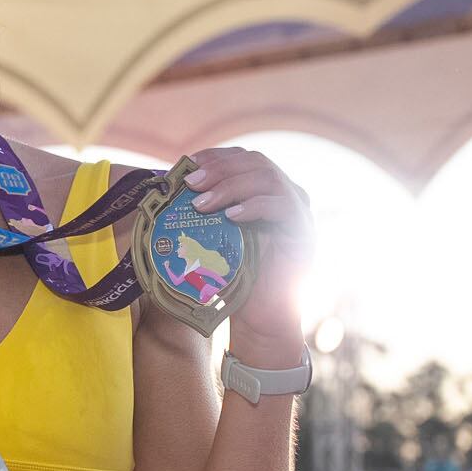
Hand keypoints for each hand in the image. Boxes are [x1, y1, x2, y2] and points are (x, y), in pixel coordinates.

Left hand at [183, 149, 314, 353]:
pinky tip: (231, 216)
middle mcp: (287, 193)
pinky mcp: (304, 230)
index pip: (244, 158)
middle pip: (256, 162)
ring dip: (230, 186)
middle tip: (190, 184)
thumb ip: (205, 208)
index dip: (216, 156)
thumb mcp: (215, 234)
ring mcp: (299, 210)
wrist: (259, 314)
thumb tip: (168, 186)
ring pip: (268, 179)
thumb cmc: (233, 275)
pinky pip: (282, 206)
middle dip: (219, 169)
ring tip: (202, 204)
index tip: (187, 164)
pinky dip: (254, 207)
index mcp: (265, 190)